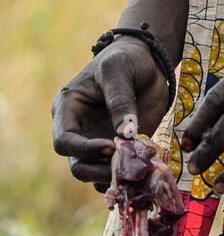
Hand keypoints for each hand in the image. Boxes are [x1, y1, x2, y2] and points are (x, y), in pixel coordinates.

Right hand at [52, 38, 171, 192]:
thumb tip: (125, 134)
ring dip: (116, 176)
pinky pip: (119, 172)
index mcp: (68, 110)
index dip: (83, 149)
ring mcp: (99, 143)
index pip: (64, 142)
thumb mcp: (119, 70)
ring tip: (138, 167)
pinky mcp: (121, 149)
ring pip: (97, 176)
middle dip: (98, 170)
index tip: (109, 146)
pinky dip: (132, 174)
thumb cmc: (125, 58)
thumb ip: (120, 99)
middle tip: (124, 164)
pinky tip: (148, 166)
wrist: (148, 60)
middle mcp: (80, 132)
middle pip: (78, 166)